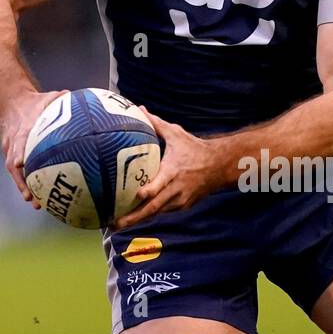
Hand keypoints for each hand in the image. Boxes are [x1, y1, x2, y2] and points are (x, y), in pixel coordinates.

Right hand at [0, 89, 66, 205]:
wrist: (10, 103)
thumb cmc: (32, 102)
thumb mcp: (45, 98)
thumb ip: (59, 99)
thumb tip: (75, 97)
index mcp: (21, 129)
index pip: (18, 141)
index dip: (18, 152)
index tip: (19, 162)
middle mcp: (14, 143)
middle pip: (15, 164)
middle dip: (21, 180)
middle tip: (30, 196)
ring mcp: (11, 151)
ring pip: (16, 173)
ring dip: (24, 188)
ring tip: (36, 204)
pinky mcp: (12, 156)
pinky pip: (20, 173)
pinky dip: (27, 185)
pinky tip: (39, 199)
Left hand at [115, 110, 222, 226]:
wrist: (219, 166)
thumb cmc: (194, 148)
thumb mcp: (176, 134)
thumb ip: (156, 123)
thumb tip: (139, 108)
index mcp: (173, 171)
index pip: (160, 184)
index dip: (148, 191)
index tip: (136, 194)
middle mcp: (176, 189)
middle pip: (153, 207)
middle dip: (133, 217)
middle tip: (113, 223)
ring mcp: (180, 200)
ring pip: (156, 213)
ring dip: (137, 220)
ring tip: (117, 224)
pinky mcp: (182, 206)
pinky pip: (162, 212)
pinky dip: (148, 216)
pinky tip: (132, 219)